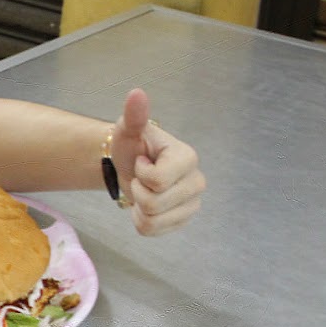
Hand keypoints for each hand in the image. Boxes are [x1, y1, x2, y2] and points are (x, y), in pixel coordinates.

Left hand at [108, 89, 204, 235]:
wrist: (130, 167)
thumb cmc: (131, 146)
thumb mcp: (128, 130)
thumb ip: (134, 115)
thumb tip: (136, 94)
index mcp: (188, 157)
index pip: (157, 181)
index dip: (140, 173)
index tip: (142, 161)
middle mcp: (197, 181)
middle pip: (155, 204)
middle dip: (138, 192)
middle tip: (141, 178)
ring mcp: (193, 203)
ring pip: (154, 221)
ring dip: (138, 208)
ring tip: (143, 191)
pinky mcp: (183, 220)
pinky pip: (154, 232)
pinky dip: (142, 221)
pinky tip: (145, 206)